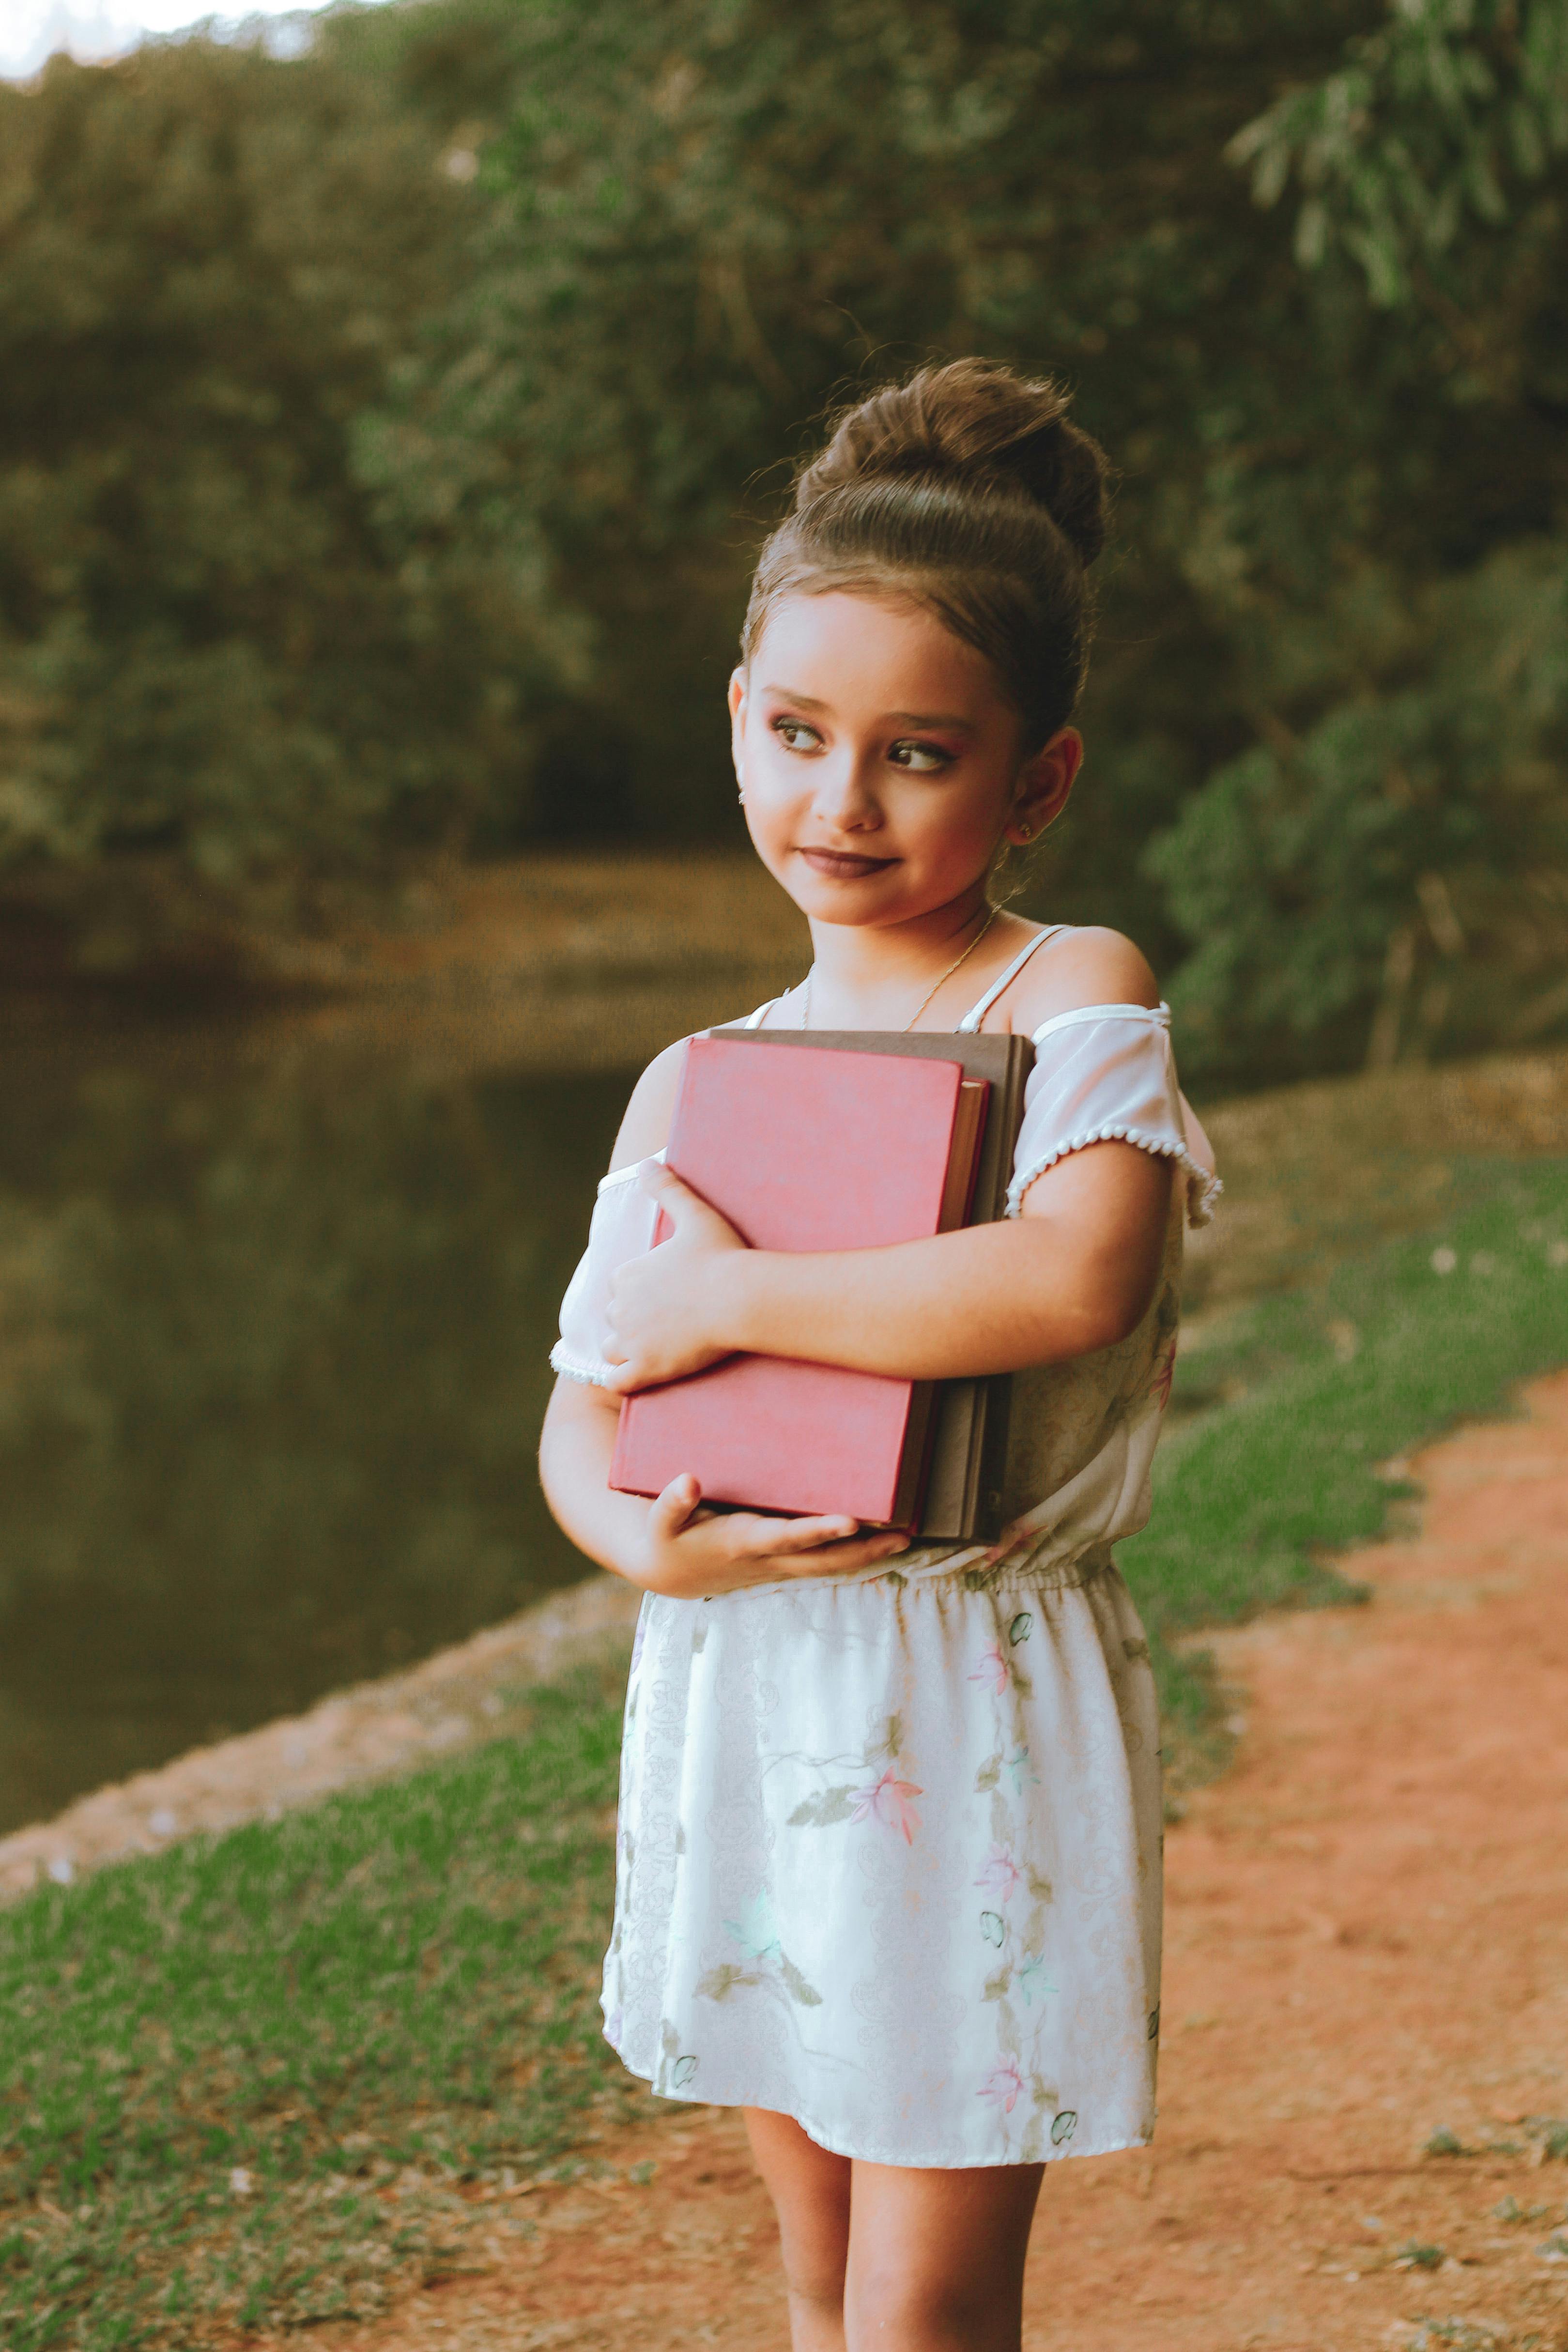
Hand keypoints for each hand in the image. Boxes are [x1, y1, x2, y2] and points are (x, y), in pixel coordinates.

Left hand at [604, 1163, 750, 1390]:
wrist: (741, 1298)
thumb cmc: (721, 1256)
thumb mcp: (694, 1214)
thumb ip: (667, 1188)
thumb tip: (646, 1163)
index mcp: (627, 1274)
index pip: (618, 1286)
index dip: (638, 1291)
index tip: (664, 1293)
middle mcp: (620, 1308)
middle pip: (614, 1318)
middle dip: (632, 1320)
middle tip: (665, 1322)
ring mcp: (632, 1341)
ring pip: (612, 1350)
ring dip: (626, 1350)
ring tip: (654, 1349)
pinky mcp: (647, 1368)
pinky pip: (616, 1382)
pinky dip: (622, 1379)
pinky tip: (638, 1375)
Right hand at [634, 1473, 908, 1598]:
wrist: (670, 1573)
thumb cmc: (668, 1539)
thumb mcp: (660, 1522)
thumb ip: (671, 1503)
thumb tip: (689, 1480)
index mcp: (741, 1544)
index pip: (786, 1538)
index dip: (818, 1531)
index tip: (850, 1521)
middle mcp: (768, 1559)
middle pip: (823, 1561)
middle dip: (863, 1550)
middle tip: (903, 1535)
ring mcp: (779, 1564)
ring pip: (830, 1565)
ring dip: (868, 1554)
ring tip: (906, 1536)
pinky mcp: (784, 1561)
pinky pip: (825, 1560)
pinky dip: (854, 1552)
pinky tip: (881, 1538)